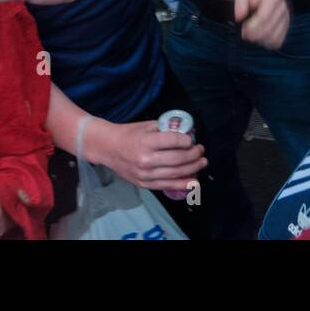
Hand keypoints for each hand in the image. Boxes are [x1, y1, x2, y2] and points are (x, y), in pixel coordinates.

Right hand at [85, 118, 206, 191]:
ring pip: (175, 174)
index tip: (191, 139)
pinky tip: (193, 180)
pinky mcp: (144, 184)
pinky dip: (183, 184)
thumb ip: (166, 129)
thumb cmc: (128, 134)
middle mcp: (146, 160)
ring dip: (193, 169)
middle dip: (194, 155)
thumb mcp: (147, 126)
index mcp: (146, 142)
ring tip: (202, 163)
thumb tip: (186, 133)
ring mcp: (145, 175)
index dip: (187, 141)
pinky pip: (167, 185)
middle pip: (178, 159)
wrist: (107, 148)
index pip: (174, 142)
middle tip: (201, 150)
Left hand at [233, 0, 289, 49]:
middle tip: (244, 34)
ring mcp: (286, 19)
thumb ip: (239, 4)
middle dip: (254, 35)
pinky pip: (277, 42)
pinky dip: (267, 43)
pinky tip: (259, 37)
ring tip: (252, 35)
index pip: (263, 18)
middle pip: (268, 29)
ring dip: (260, 40)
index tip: (242, 30)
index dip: (252, 27)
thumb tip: (239, 18)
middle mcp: (282, 9)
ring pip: (274, 38)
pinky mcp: (286, 28)